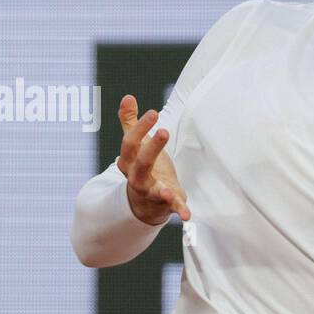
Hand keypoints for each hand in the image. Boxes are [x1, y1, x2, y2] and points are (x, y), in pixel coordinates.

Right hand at [117, 94, 190, 224]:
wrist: (143, 204)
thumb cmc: (142, 168)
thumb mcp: (136, 146)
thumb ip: (130, 123)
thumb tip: (127, 97)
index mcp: (129, 161)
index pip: (130, 143)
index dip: (140, 127)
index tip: (153, 112)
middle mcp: (136, 178)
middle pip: (141, 164)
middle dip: (151, 148)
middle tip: (164, 131)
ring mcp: (150, 192)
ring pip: (153, 191)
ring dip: (160, 191)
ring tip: (167, 191)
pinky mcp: (165, 204)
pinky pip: (171, 209)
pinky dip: (179, 211)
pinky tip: (186, 216)